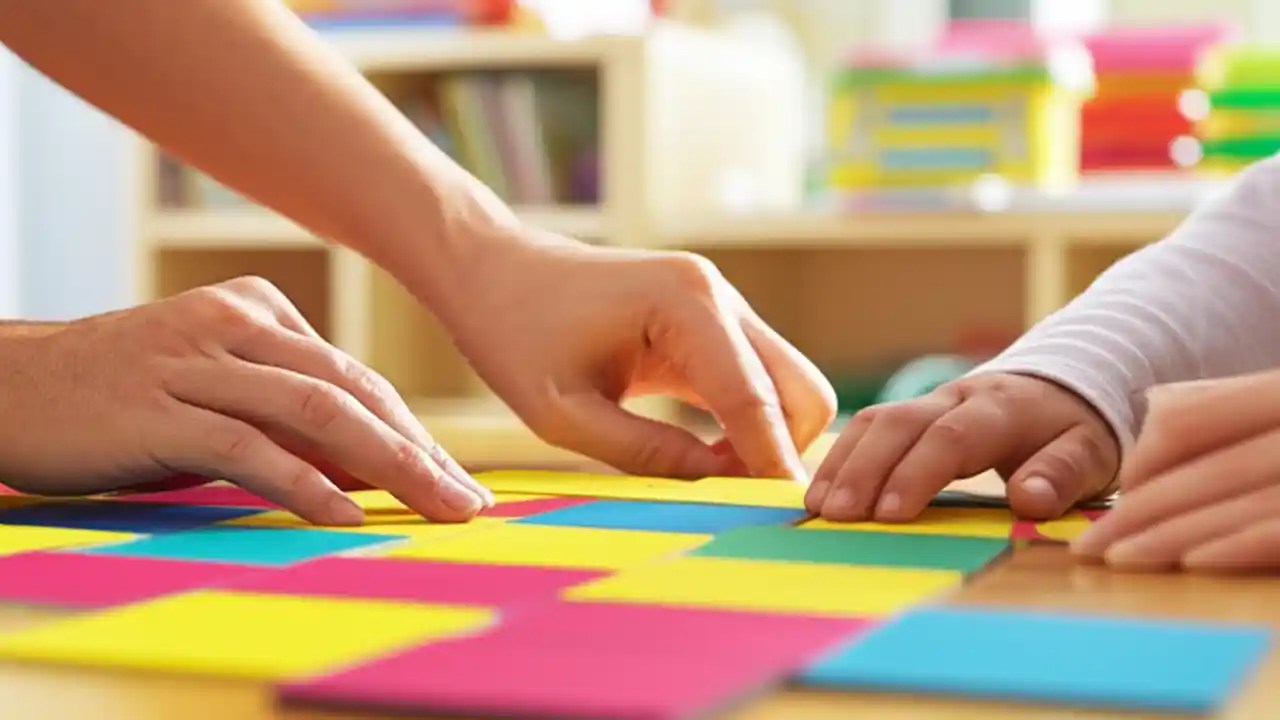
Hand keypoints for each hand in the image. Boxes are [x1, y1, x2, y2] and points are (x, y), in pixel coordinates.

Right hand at [0, 276, 490, 524]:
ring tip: (434, 506)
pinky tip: (348, 514)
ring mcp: (198, 362)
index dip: (412, 432)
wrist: (14, 384)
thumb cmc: (125, 392)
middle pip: (353, 390)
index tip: (454, 478)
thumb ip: (286, 414)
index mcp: (259, 308)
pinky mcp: (161, 407)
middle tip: (467, 500)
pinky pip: (250, 446)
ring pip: (318, 411)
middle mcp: (236, 325)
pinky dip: (306, 483)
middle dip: (419, 451)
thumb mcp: (216, 386)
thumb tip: (366, 470)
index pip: (356, 377)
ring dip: (388, 464)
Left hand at [437, 230, 835, 480]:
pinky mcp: (710, 320)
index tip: (773, 522)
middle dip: (781, 451)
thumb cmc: (514, 336)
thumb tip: (717, 487)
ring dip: (766, 438)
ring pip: (788, 384)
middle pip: (800, 388)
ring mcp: (719, 303)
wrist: (494, 271)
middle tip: (732, 500)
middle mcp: (716, 295)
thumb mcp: (563, 414)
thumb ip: (644, 452)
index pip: (754, 399)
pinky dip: (748, 422)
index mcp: (685, 304)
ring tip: (709, 480)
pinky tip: (704, 455)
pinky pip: (757, 379)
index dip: (768, 466)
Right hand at [805, 373, 1118, 521]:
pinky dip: (841, 459)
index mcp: (1001, 409)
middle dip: (863, 469)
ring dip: (843, 464)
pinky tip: (820, 493)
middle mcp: (956, 399)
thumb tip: (1028, 499)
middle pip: (898, 425)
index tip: (888, 514)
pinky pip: (868, 429)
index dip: (916, 474)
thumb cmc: (1075, 432)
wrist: (1063, 388)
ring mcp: (929, 403)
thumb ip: (1061, 476)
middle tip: (837, 515)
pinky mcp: (912, 415)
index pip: (951, 438)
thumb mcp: (1091, 455)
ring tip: (818, 508)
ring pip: (875, 422)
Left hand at [1073, 370, 1279, 572]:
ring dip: (1173, 534)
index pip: (1189, 422)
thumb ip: (1225, 409)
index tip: (1112, 498)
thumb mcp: (1272, 405)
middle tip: (1086, 548)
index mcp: (1278, 394)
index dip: (1142, 462)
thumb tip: (1154, 410)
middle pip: (1208, 470)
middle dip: (1139, 512)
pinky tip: (1193, 563)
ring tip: (1118, 559)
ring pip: (1243, 503)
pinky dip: (1239, 546)